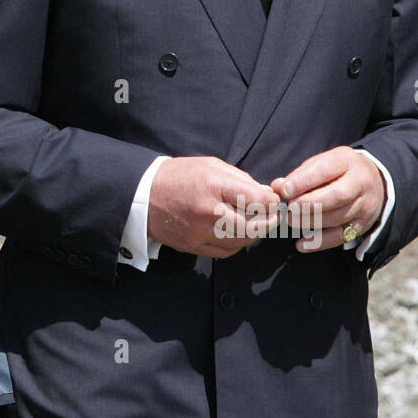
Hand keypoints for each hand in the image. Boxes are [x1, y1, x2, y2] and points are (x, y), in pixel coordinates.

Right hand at [149, 156, 280, 257]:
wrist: (143, 195)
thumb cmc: (179, 176)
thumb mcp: (210, 165)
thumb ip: (240, 179)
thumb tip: (265, 194)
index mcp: (213, 186)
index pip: (256, 199)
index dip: (271, 201)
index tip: (274, 200)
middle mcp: (207, 212)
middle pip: (253, 225)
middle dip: (268, 221)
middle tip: (273, 216)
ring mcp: (199, 232)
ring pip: (241, 242)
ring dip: (254, 234)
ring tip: (256, 224)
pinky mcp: (193, 246)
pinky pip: (225, 252)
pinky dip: (237, 245)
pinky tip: (237, 234)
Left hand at [272, 146, 385, 252]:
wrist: (374, 181)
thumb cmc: (338, 171)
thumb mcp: (321, 163)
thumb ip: (300, 175)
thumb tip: (277, 187)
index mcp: (347, 162)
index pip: (325, 170)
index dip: (303, 181)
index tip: (284, 190)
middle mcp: (360, 183)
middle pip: (337, 196)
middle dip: (309, 203)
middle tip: (289, 208)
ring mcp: (364, 206)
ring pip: (338, 217)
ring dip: (310, 221)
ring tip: (291, 220)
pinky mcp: (363, 225)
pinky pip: (341, 237)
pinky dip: (320, 242)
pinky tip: (302, 244)